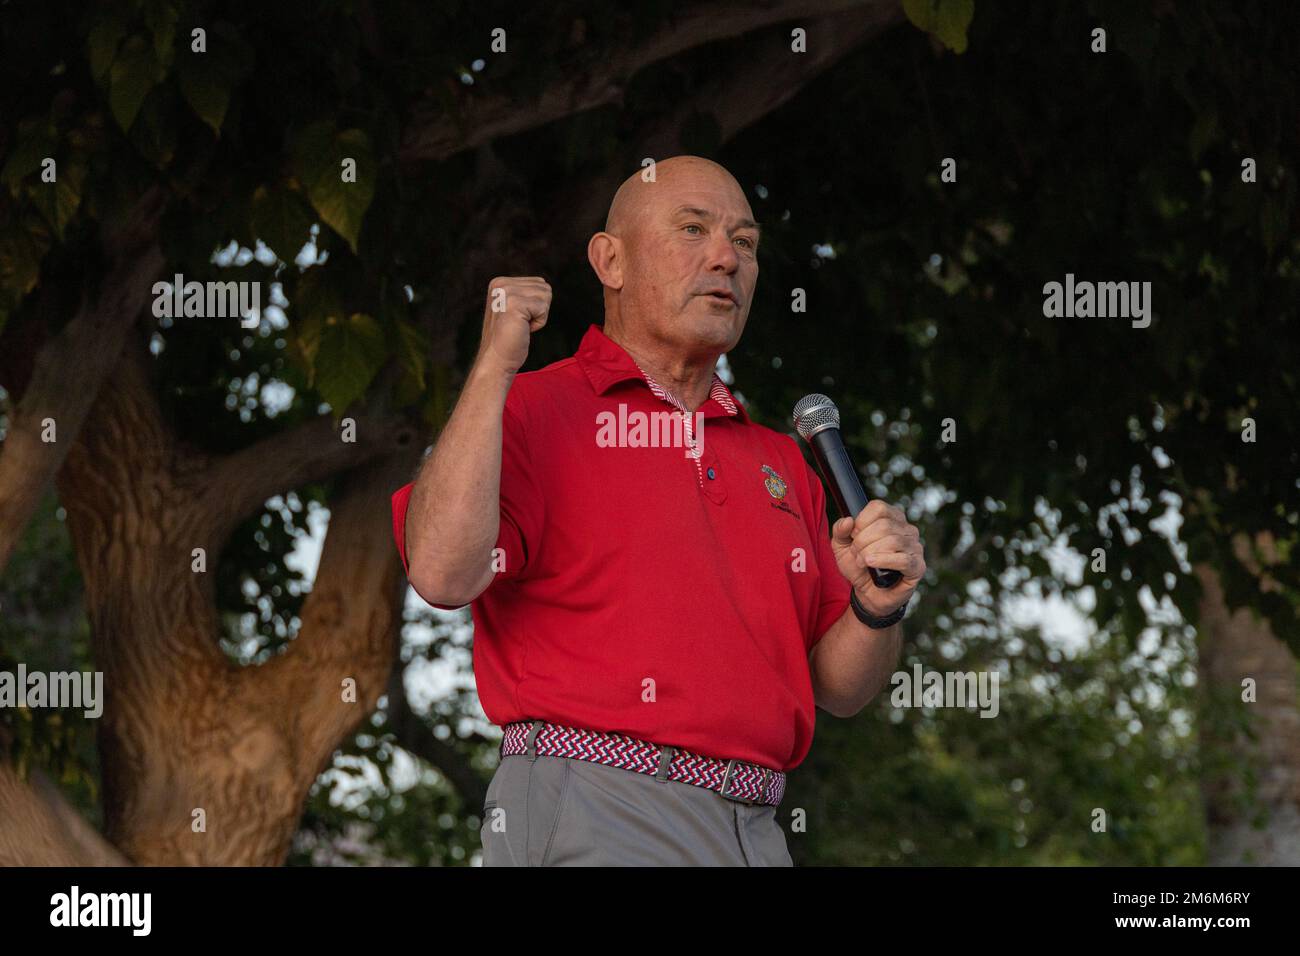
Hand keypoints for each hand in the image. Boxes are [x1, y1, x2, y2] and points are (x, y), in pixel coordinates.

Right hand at [474, 276, 551, 375]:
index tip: (518, 318)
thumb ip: (525, 294)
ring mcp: (506, 293)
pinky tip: (522, 330)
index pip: (539, 283)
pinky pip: (543, 309)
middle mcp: (501, 284)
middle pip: (544, 287)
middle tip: (520, 324)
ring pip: (546, 296)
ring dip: (539, 316)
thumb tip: (544, 284)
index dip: (536, 305)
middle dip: (539, 309)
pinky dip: (538, 323)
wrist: (496, 360)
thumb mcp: (515, 309)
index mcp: (499, 282)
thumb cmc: (509, 339)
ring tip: (520, 326)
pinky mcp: (514, 304)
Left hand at [830, 501, 924, 617]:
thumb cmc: (858, 566)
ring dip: (869, 552)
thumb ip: (840, 530)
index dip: (861, 521)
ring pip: (892, 541)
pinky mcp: (918, 566)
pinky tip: (871, 564)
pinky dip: (883, 561)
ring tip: (862, 562)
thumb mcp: (841, 547)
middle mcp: (907, 529)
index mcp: (892, 518)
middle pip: (883, 525)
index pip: (879, 508)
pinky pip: (903, 559)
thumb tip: (848, 520)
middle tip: (856, 553)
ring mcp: (915, 547)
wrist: (867, 594)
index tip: (854, 535)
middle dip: (862, 541)